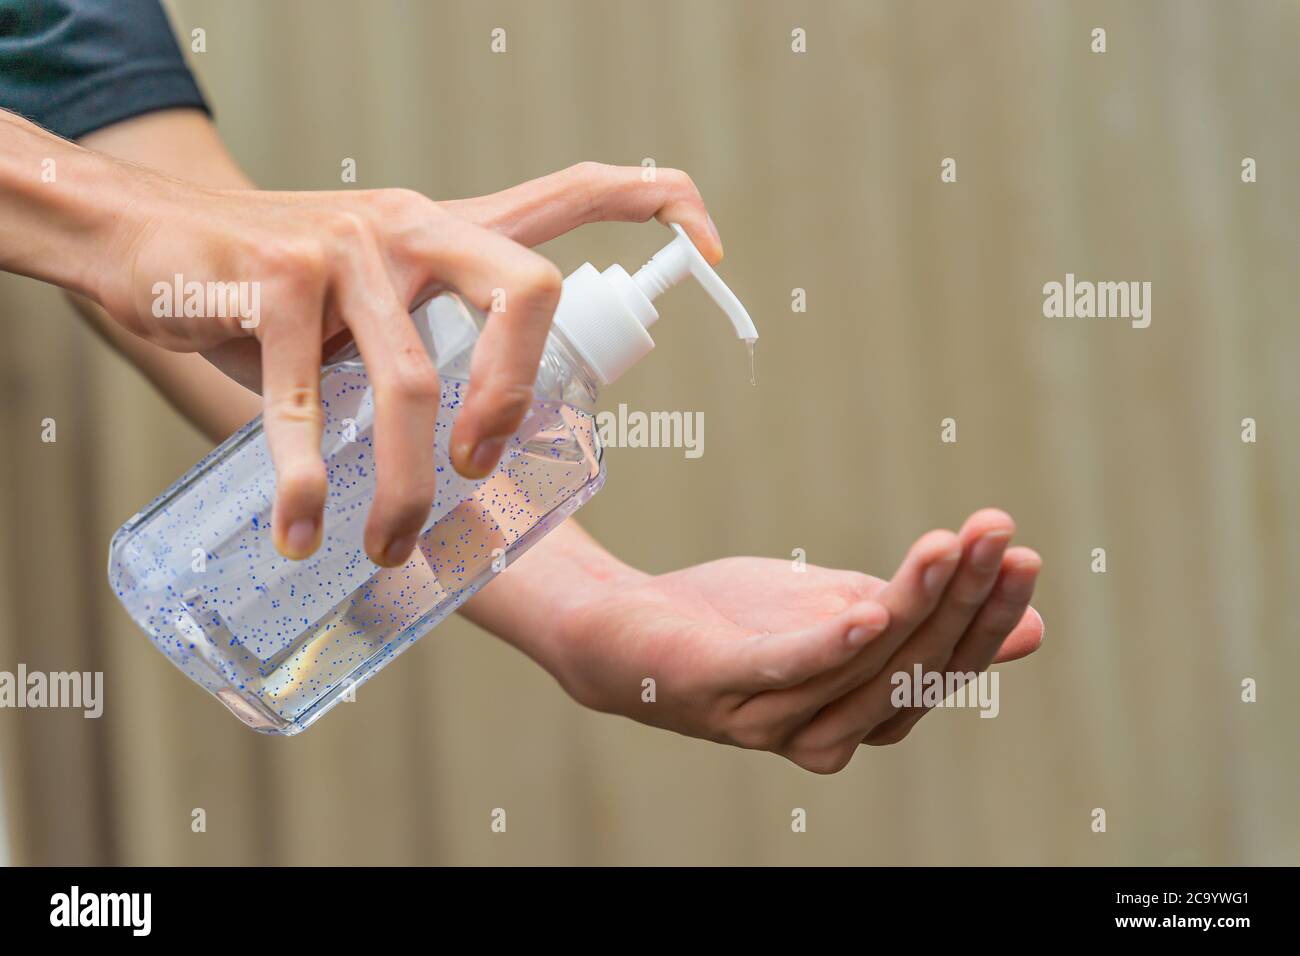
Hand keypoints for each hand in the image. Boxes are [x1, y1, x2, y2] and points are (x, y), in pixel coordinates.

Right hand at [86, 156, 719, 566]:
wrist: (149, 238)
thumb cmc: (285, 286)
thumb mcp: (378, 296)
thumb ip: (436, 341)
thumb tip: (497, 447)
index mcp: (453, 230)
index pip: (574, 190)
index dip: (656, 204)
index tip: (711, 250)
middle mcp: (413, 227)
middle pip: (524, 290)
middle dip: (519, 394)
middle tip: (486, 464)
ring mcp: (345, 251)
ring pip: (411, 380)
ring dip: (409, 483)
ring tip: (390, 543)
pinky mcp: (272, 282)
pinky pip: (302, 402)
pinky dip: (306, 478)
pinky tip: (305, 528)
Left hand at [551, 509, 1042, 772]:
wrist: (625, 631)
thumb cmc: (739, 625)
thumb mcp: (844, 616)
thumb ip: (920, 623)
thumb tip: (1029, 630)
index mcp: (864, 716)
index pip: (944, 668)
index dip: (986, 613)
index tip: (1020, 550)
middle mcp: (828, 733)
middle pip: (913, 666)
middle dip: (965, 598)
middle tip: (1002, 534)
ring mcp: (772, 717)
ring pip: (862, 663)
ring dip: (912, 601)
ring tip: (951, 544)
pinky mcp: (720, 687)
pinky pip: (784, 672)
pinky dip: (829, 645)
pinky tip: (868, 611)